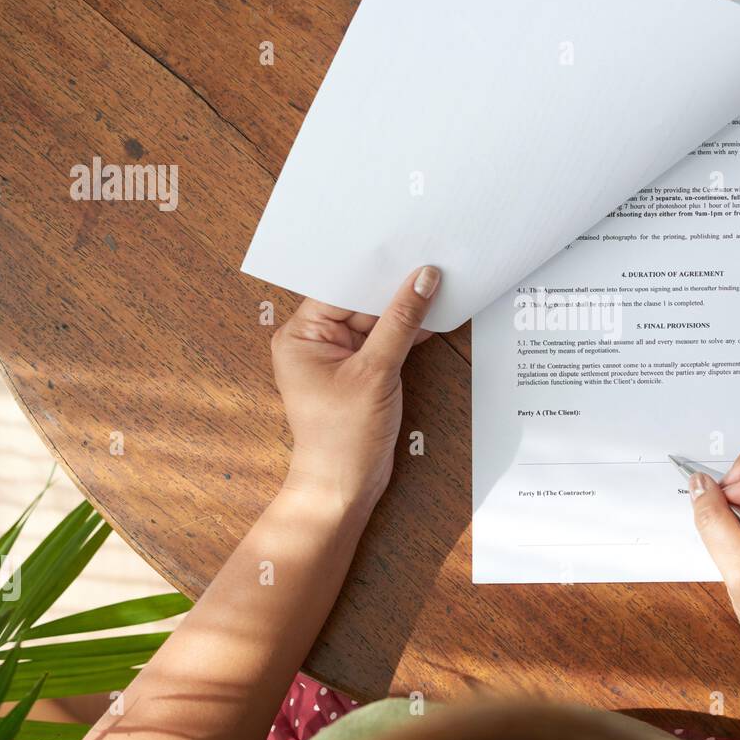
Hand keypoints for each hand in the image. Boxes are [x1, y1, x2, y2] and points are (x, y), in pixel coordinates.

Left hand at [270, 266, 440, 517]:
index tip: (408, 251)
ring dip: (404, 310)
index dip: (374, 270)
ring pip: (375, 321)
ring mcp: (337, 358)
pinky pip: (383, 341)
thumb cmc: (344, 437)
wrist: (344, 488)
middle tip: (430, 263)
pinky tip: (433, 317)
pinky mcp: (358, 372)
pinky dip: (406, 333)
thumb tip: (423, 279)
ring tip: (439, 285)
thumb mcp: (376, 372)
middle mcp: (314, 342)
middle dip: (393, 289)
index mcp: (300, 336)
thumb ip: (401, 322)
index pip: (340, 289)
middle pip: (359, 302)